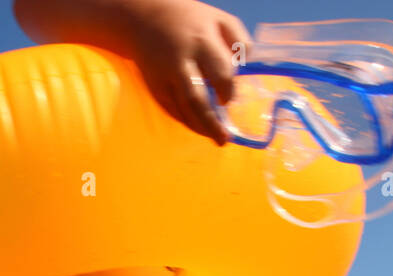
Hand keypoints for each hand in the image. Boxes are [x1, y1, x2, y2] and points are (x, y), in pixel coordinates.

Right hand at [119, 0, 250, 144]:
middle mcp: (182, 61)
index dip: (227, 91)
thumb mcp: (218, 18)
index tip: (229, 100)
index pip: (220, 73)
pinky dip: (186, 122)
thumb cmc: (189, 19)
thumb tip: (248, 66)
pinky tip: (199, 128)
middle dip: (212, 123)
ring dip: (200, 128)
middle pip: (197, 99)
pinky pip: (172, 111)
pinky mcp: (155, 87)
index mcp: (202, 42)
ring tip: (215, 138)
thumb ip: (239, 39)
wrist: (143, 18)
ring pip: (183, 110)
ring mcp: (165, 77)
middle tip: (225, 140)